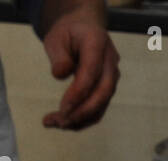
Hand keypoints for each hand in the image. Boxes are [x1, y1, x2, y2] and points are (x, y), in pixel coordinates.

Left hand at [40, 1, 120, 129]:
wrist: (84, 29)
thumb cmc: (68, 33)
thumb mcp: (56, 37)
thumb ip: (58, 55)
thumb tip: (60, 74)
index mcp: (97, 42)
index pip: (91, 72)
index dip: (78, 93)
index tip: (62, 109)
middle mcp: (110, 61)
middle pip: (103, 91)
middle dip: (83, 111)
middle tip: (61, 122)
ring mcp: (112, 76)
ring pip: (102, 103)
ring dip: (81, 118)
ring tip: (55, 123)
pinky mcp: (107, 88)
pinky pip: (99, 107)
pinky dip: (82, 118)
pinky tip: (63, 122)